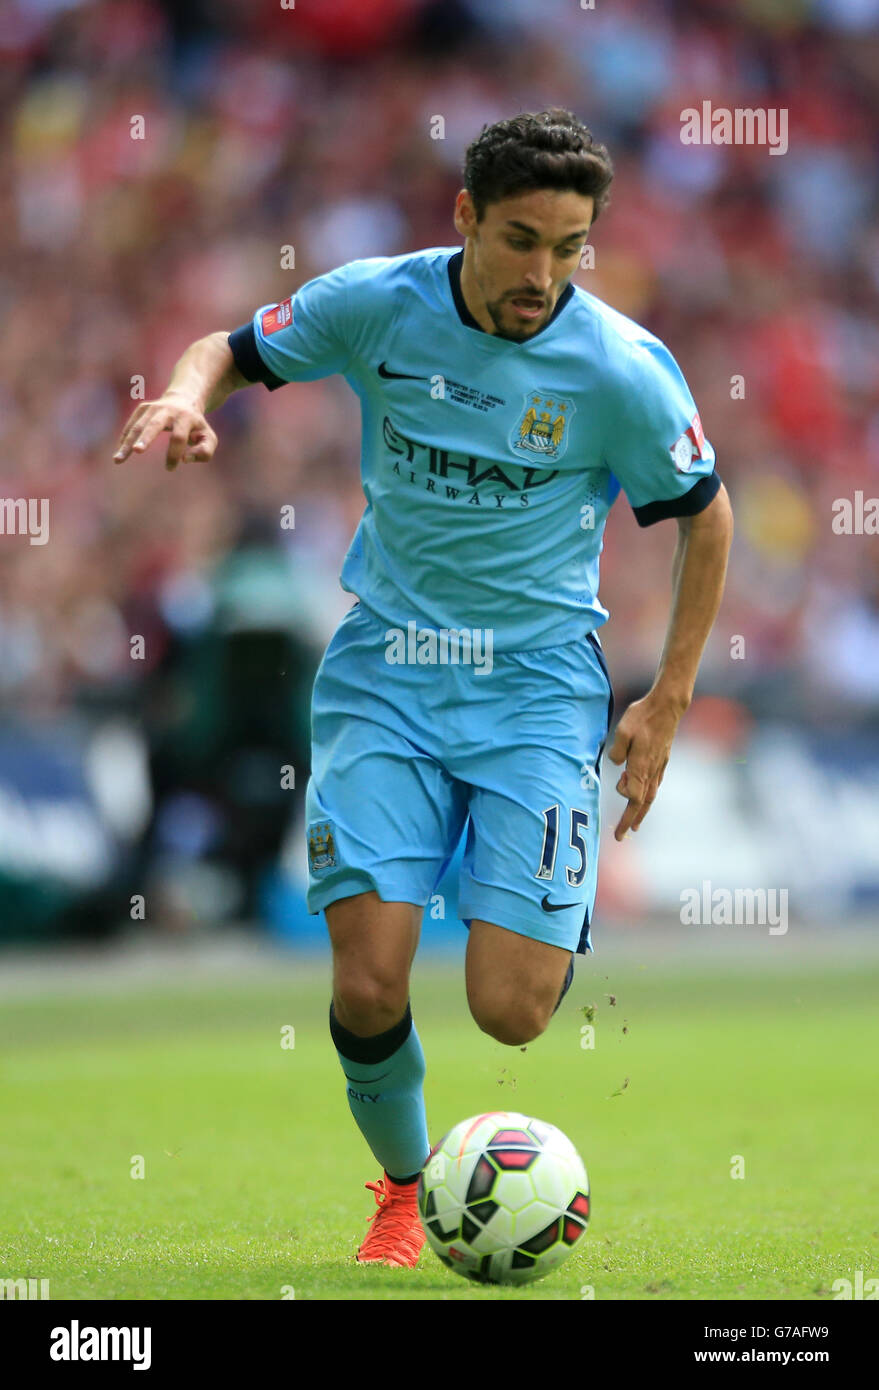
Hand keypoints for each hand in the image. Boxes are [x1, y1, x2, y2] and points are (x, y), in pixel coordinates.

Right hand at [113, 392, 217, 471]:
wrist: (184, 399)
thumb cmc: (197, 426)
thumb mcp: (209, 438)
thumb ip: (204, 451)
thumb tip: (185, 459)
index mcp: (186, 417)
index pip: (179, 437)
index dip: (174, 453)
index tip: (170, 468)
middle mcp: (168, 410)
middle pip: (155, 425)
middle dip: (146, 438)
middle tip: (137, 451)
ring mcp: (153, 407)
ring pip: (138, 426)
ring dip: (127, 443)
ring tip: (117, 460)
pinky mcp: (142, 409)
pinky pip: (131, 425)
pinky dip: (124, 439)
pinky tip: (119, 453)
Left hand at [606, 690, 687, 840]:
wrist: (668, 707)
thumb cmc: (643, 716)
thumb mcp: (623, 730)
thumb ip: (618, 751)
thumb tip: (617, 765)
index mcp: (641, 766)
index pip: (633, 798)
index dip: (626, 815)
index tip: (619, 830)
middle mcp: (651, 770)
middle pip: (642, 803)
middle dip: (631, 820)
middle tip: (621, 836)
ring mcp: (658, 766)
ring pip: (650, 796)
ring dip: (641, 812)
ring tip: (634, 825)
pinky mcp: (661, 761)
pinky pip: (654, 785)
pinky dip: (648, 797)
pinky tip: (645, 800)